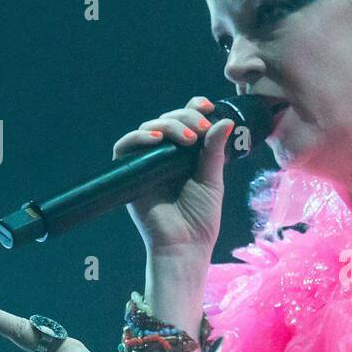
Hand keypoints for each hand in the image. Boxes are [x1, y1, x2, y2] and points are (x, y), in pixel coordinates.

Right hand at [112, 96, 235, 253]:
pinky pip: (126, 147)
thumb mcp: (212, 179)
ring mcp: (147, 163)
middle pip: (168, 120)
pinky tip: (157, 139)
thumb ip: (214, 150)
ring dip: (168, 125)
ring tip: (187, 138)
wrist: (185, 245)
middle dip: (186, 118)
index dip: (194, 108)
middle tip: (201, 130)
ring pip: (149, 128)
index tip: (208, 106)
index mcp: (186, 155)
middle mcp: (165, 156)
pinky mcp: (130, 174)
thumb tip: (224, 121)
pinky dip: (139, 137)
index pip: (186, 122)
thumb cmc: (200, 218)